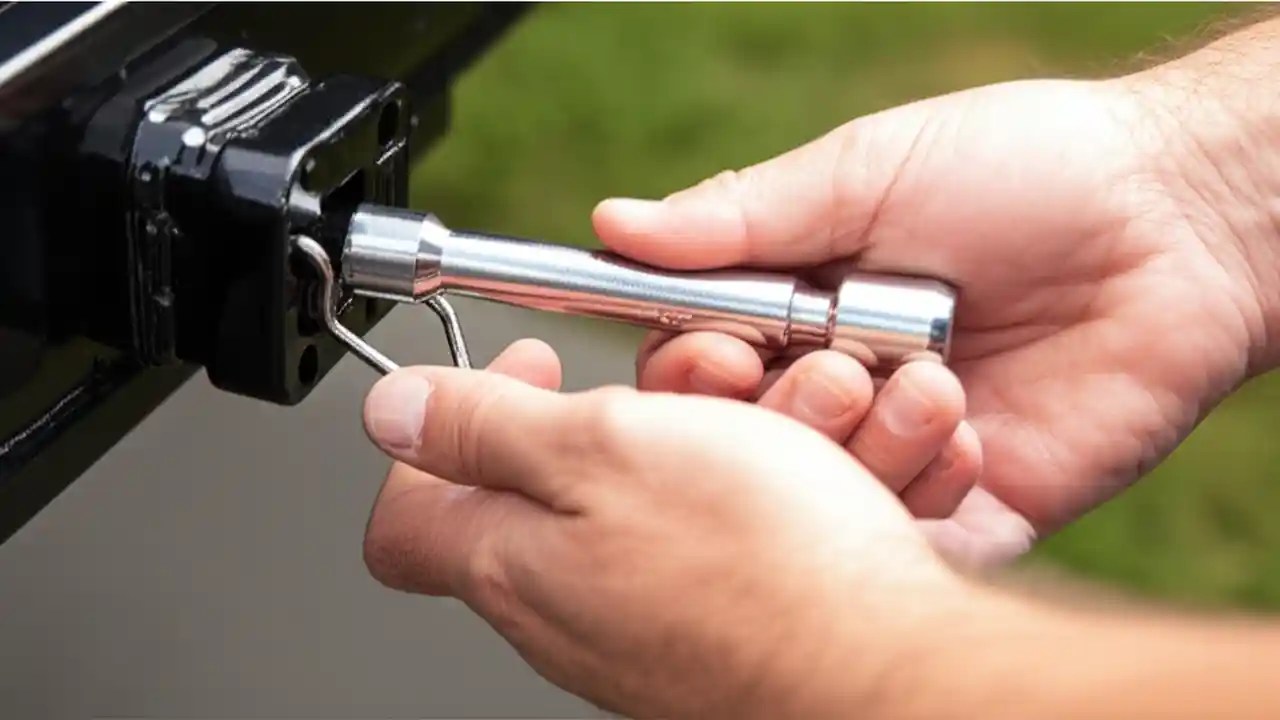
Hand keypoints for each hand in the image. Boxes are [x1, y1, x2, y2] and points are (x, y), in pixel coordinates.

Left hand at [359, 341, 975, 717]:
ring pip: (665, 502)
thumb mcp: (599, 447)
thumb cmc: (759, 566)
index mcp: (515, 562)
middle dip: (632, 405)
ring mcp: (651, 627)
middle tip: (695, 380)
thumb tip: (393, 412)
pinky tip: (831, 468)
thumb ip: (484, 427)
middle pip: (565, 488)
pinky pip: (731, 543)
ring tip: (796, 412)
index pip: (411, 515)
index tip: (520, 373)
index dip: (442, 435)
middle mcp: (573, 609)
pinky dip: (778, 488)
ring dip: (729, 435)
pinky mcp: (725, 634)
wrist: (892, 667)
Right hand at [594, 75, 1273, 564]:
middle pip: (750, 448)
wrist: (1178, 218)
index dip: (691, 378)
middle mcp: (842, 385)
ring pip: (825, 500)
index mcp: (798, 308)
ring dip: (864, 446)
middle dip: (780, 417)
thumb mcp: (863, 172)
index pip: (698, 368)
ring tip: (938, 380)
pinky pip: (917, 543)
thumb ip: (739, 217)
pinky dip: (926, 498)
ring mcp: (907, 448)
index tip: (714, 357)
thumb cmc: (1023, 169)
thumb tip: (616, 224)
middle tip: (835, 368)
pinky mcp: (981, 501)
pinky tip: (972, 432)